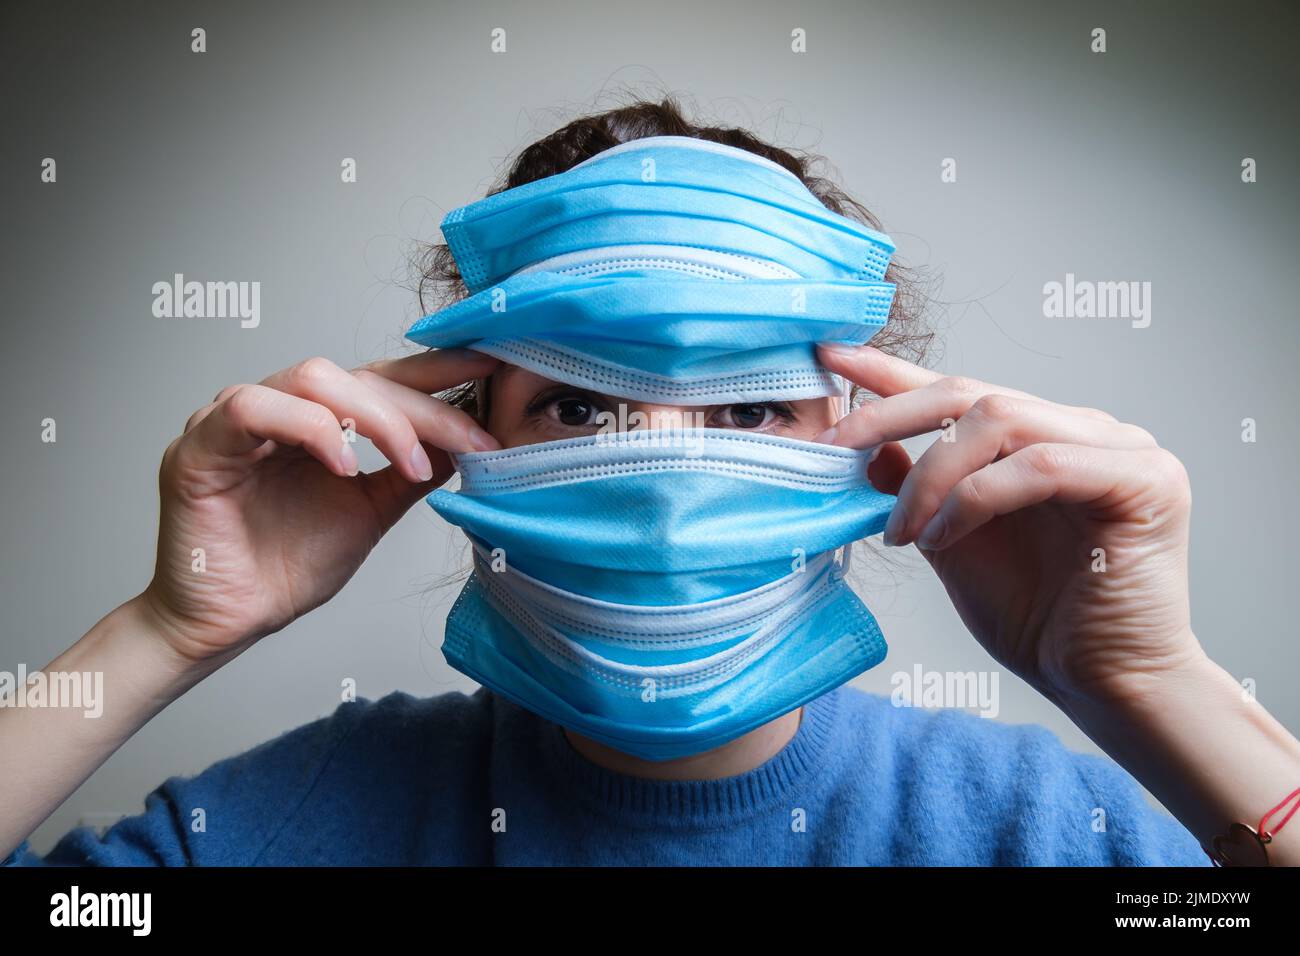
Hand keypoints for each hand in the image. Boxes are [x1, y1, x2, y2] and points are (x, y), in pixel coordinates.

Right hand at [141, 349, 499, 663]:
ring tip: (413, 463)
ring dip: (376, 417)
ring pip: (313, 379)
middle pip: (358, 376)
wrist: (231, 621)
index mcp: (315, 417)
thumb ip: (411, 471)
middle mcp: (276, 405)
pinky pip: (254, 409)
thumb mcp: (371, 512)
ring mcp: (234, 419)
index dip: (436, 369)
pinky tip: (344, 466)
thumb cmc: (285, 565)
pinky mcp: (200, 445)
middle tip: (471, 441)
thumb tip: (466, 440)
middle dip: (422, 407)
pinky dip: (309, 429)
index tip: (490, 366)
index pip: (382, 377)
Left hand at [816, 344, 1204, 707]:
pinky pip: (1042, 464)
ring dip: (934, 476)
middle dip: (892, 417)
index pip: (959, 390)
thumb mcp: (950, 543)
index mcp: (1043, 437)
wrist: (1101, 686)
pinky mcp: (1147, 480)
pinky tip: (946, 538)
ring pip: (1000, 419)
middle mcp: (1085, 430)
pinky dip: (978, 498)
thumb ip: (918, 491)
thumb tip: (868, 446)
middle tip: (838, 450)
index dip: (893, 373)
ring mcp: (1122, 448)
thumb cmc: (1037, 619)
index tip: (830, 355)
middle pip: (973, 394)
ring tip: (905, 533)